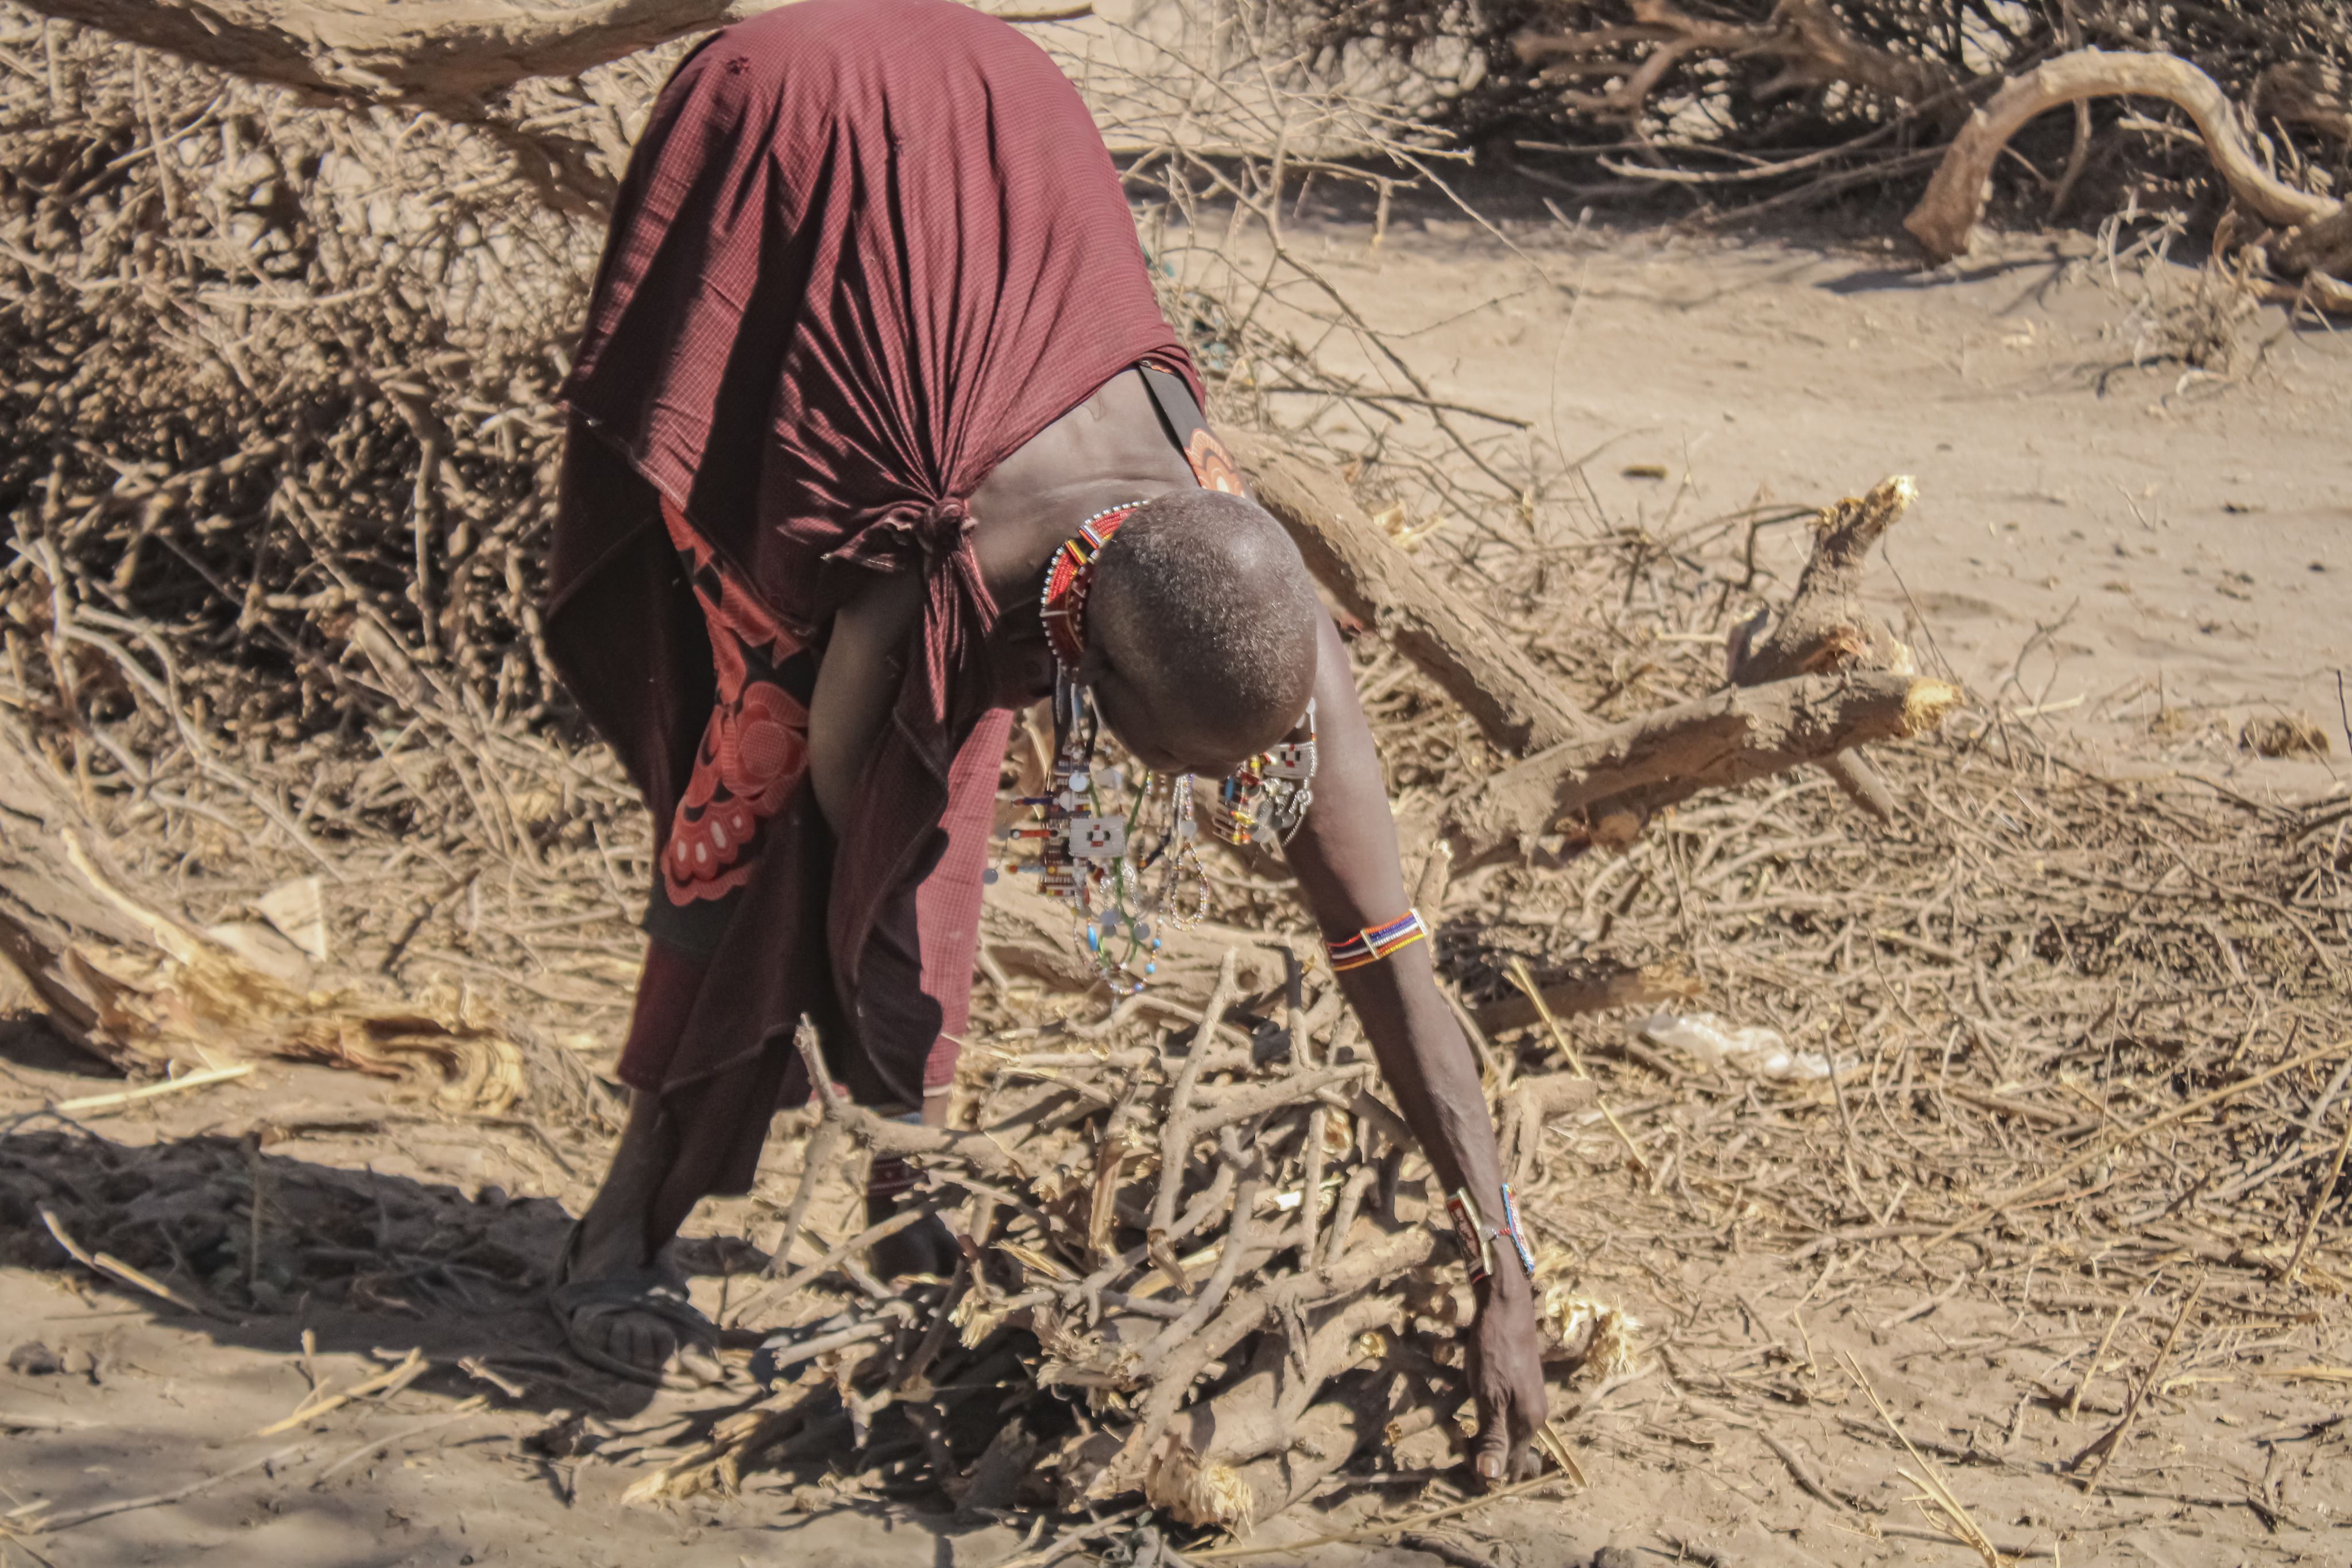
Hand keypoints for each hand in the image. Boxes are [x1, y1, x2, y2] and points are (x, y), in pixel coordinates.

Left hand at [1466, 1267, 1549, 1485]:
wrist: (1506, 1307)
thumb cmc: (1495, 1350)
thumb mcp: (1489, 1396)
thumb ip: (1492, 1435)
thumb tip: (1492, 1476)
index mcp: (1528, 1423)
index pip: (1510, 1465)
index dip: (1485, 1469)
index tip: (1460, 1458)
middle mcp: (1533, 1415)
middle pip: (1508, 1450)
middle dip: (1481, 1452)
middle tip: (1454, 1442)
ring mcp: (1528, 1399)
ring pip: (1504, 1431)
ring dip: (1481, 1434)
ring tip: (1457, 1429)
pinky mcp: (1519, 1385)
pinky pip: (1502, 1413)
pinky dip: (1484, 1415)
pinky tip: (1470, 1410)